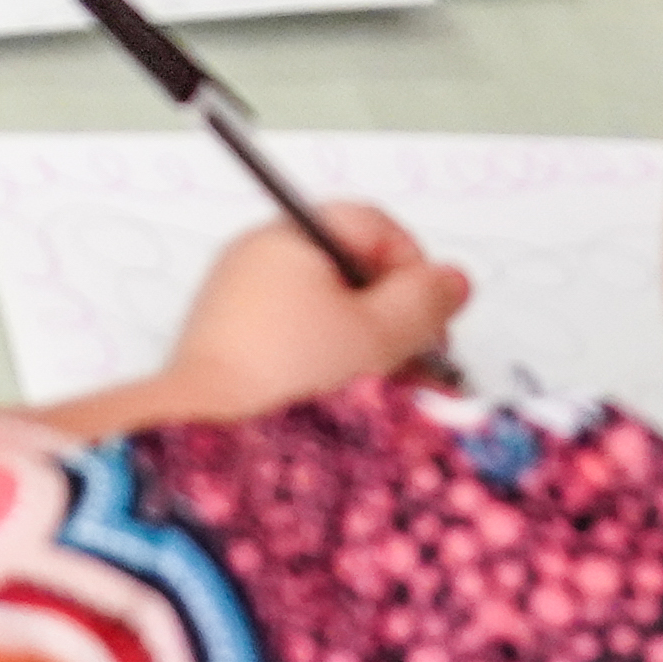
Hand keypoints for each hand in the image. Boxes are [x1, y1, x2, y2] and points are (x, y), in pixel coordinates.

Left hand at [132, 212, 468, 424]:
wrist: (211, 436)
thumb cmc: (292, 376)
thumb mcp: (382, 333)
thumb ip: (427, 300)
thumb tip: (450, 280)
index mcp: (291, 235)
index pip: (375, 225)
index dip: (415, 270)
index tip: (428, 318)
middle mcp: (259, 257)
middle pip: (352, 271)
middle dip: (394, 318)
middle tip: (415, 362)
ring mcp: (239, 301)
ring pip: (326, 310)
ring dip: (367, 347)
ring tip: (387, 395)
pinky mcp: (230, 344)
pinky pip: (294, 338)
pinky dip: (328, 363)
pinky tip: (347, 405)